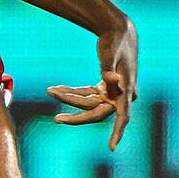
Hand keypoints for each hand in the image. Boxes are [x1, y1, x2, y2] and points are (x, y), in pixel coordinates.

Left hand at [47, 17, 138, 151]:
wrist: (120, 29)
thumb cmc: (117, 40)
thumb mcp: (111, 52)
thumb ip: (108, 67)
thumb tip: (109, 79)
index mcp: (127, 90)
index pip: (123, 117)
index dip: (118, 133)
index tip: (112, 148)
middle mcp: (121, 95)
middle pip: (96, 111)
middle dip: (76, 115)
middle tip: (56, 119)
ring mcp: (113, 91)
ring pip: (89, 102)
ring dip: (70, 97)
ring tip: (51, 90)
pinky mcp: (105, 86)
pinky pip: (87, 94)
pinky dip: (73, 91)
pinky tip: (57, 88)